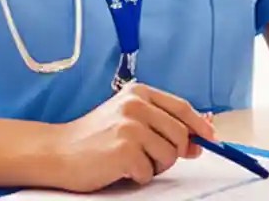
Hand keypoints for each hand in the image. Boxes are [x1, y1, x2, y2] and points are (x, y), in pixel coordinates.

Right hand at [44, 83, 216, 191]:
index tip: (211, 139)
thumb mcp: (128, 118)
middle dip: (173, 153)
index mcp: (139, 93)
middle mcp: (136, 105)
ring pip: (169, 155)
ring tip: (131, 160)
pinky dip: (138, 177)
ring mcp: (130, 126)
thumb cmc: (93, 138)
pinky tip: (119, 168)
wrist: (57, 152)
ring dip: (154, 166)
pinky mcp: (124, 150)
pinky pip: (149, 173)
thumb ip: (160, 122)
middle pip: (180, 135)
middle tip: (151, 158)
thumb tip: (198, 139)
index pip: (182, 108)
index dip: (200, 126)